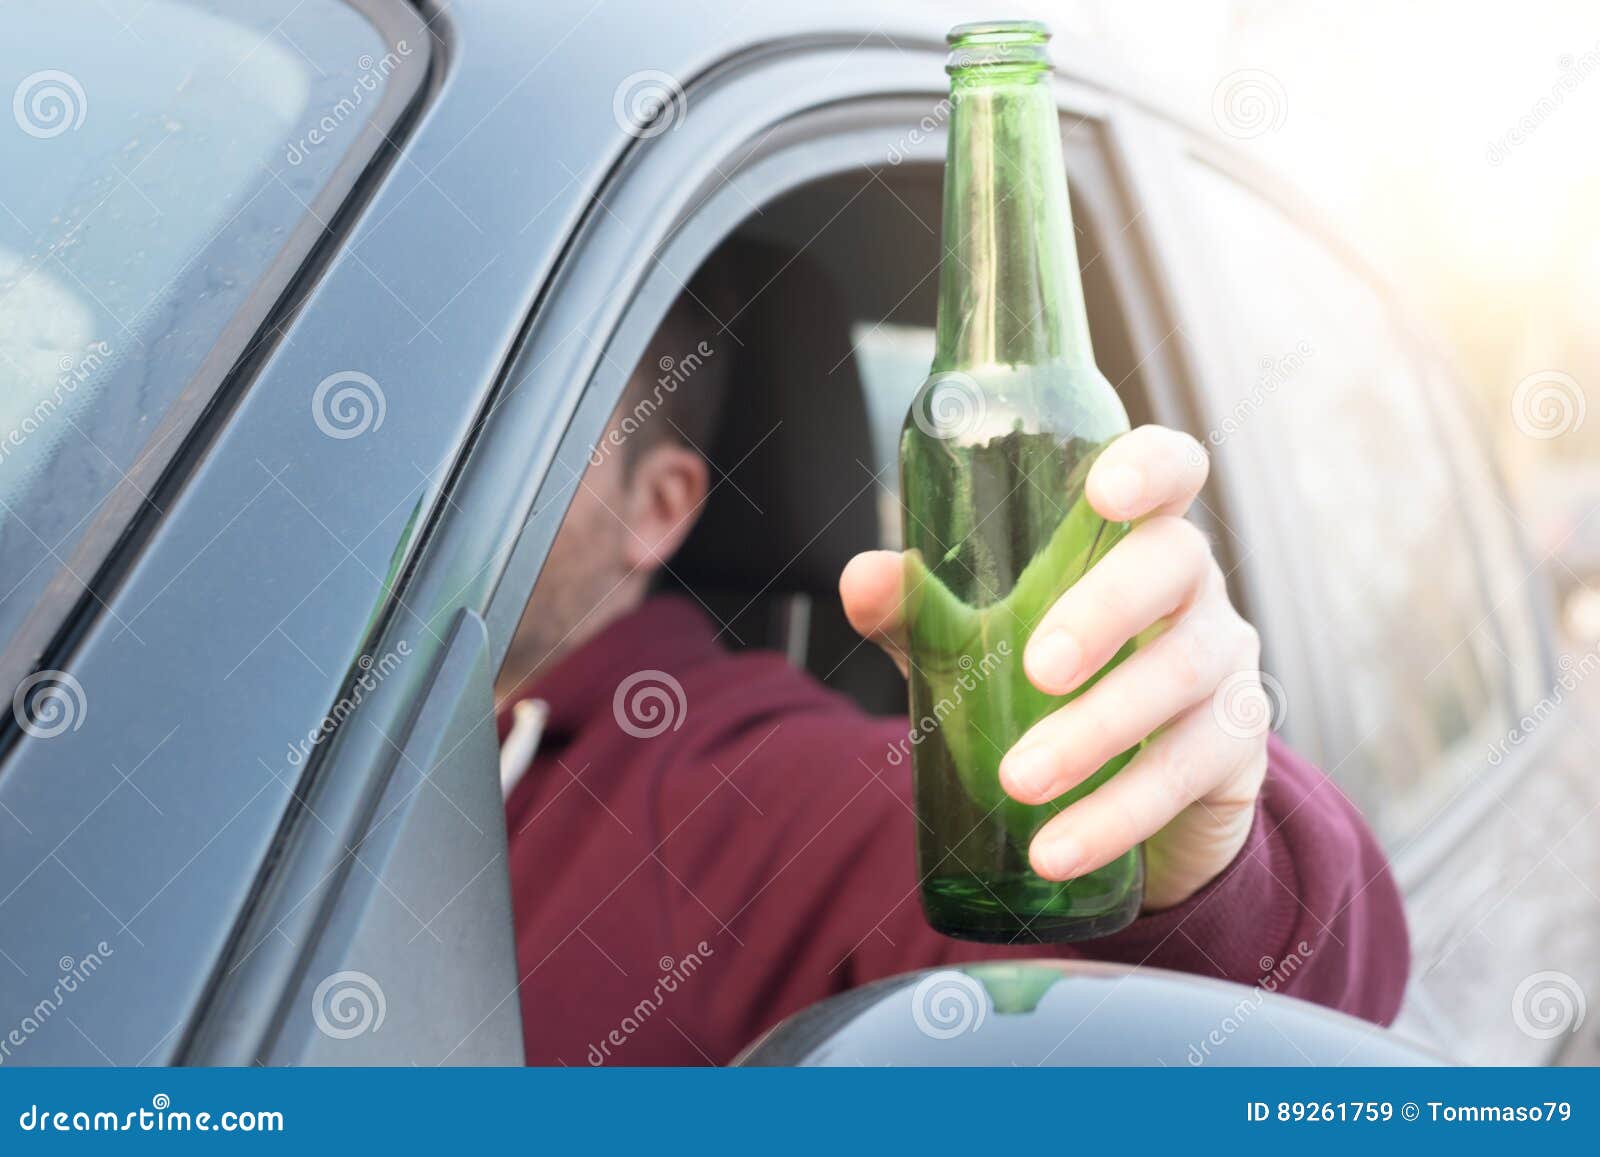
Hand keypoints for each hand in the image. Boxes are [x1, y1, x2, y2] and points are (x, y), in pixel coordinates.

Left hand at [839, 425, 1267, 910]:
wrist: (1127, 800)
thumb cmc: (1045, 686)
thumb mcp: (974, 646)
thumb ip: (920, 613)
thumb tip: (864, 578)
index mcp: (1132, 540)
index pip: (1172, 470)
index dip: (1151, 467)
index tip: (1106, 492)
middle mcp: (1193, 589)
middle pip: (1176, 564)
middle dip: (1106, 612)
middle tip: (1038, 670)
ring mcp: (1224, 665)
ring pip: (1181, 676)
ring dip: (1097, 730)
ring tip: (1019, 780)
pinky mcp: (1234, 750)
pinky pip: (1185, 773)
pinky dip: (1115, 814)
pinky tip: (1058, 849)